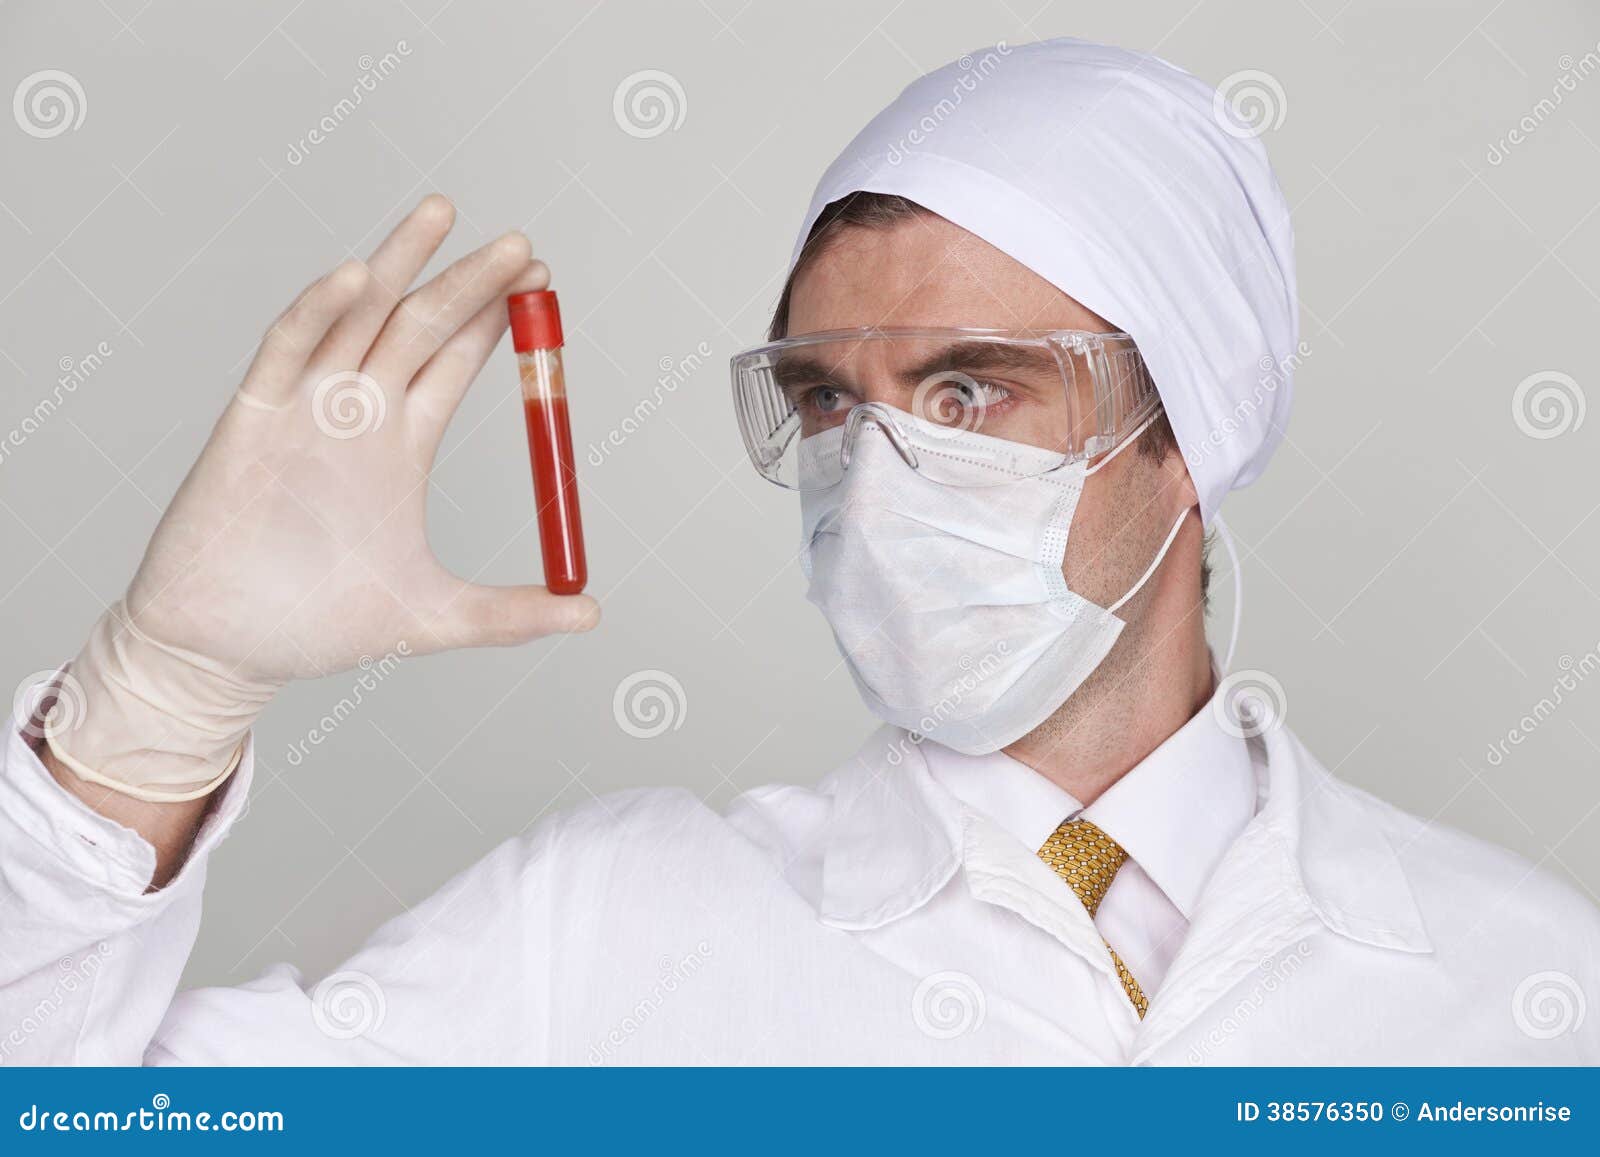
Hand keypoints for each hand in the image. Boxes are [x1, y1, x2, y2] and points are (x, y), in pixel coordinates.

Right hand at [52, 196, 597, 797]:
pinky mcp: (252, 422)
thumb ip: (512, 615)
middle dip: (469, 282)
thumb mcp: (434, 617)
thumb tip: (591, 612)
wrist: (228, 653)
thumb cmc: (318, 628)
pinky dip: (318, 312)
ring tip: (443, 213)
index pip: (455, 360)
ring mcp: (305, 411)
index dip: (496, 318)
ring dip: (398, 265)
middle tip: (521, 244)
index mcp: (400, 445)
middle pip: (420, 325)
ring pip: (357, 317)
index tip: (540, 280)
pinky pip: (287, 352)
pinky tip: (358, 277)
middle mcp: (357, 415)